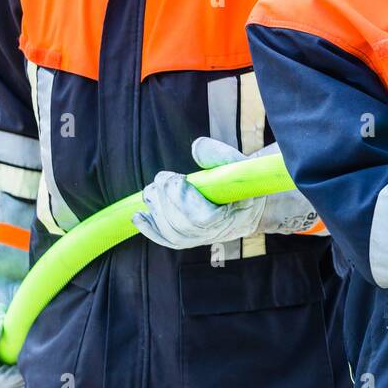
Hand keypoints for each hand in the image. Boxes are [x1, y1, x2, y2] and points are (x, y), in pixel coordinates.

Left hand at [132, 138, 324, 248]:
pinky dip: (151, 230)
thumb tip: (196, 147)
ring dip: (157, 212)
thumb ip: (220, 154)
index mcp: (235, 214)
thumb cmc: (243, 180)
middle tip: (160, 180)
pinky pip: (168, 241)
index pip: (203, 218)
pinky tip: (138, 217)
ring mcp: (204, 239)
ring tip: (151, 191)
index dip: (184, 200)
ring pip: (173, 234)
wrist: (248, 200)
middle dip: (166, 201)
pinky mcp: (191, 240)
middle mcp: (219, 232)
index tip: (176, 179)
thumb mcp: (238, 162)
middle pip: (184, 226)